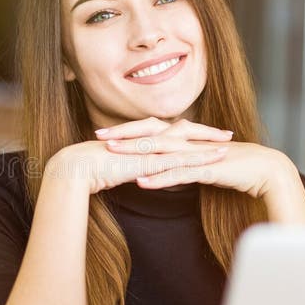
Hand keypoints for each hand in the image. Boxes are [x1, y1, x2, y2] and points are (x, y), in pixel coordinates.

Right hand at [45, 130, 228, 196]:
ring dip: (207, 145)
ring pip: (185, 144)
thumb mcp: (116, 167)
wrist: (76, 167)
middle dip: (206, 133)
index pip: (170, 132)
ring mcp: (148, 149)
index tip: (206, 135)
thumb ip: (130, 167)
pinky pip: (177, 159)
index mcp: (140, 139)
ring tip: (228, 146)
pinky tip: (212, 161)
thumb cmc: (90, 169)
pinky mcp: (148, 161)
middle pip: (183, 131)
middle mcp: (147, 139)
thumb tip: (137, 173)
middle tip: (226, 135)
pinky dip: (197, 159)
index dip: (189, 134)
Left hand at [95, 117, 304, 222]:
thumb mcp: (201, 164)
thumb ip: (182, 163)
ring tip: (112, 154)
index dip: (127, 131)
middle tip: (98, 136)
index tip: (104, 134)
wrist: (264, 169)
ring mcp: (196, 154)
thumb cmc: (232, 167)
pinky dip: (160, 178)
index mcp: (186, 139)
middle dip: (124, 136)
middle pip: (151, 136)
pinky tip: (142, 183)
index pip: (151, 132)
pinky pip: (179, 174)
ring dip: (135, 153)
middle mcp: (188, 142)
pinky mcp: (206, 168)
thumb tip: (163, 168)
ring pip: (161, 152)